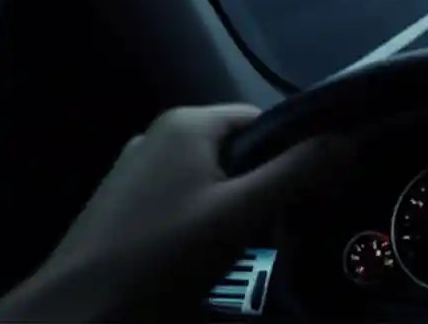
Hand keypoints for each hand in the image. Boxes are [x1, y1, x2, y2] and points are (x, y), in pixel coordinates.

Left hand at [0, 104, 350, 321]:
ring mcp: (136, 171)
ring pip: (213, 180)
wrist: (77, 314)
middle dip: (265, 187)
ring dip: (237, 210)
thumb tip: (350, 138)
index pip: (266, 121)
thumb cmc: (163, 256)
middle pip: (240, 151)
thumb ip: (298, 173)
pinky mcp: (124, 206)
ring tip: (247, 247)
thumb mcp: (241, 214)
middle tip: (281, 228)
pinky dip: (205, 223)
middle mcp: (159, 135)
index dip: (295, 155)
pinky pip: (185, 201)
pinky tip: (207, 258)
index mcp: (187, 123)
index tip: (314, 195)